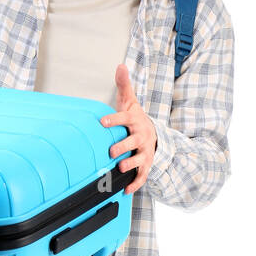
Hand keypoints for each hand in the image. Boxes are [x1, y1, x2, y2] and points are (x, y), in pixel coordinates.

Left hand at [100, 64, 157, 195]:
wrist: (152, 134)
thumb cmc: (135, 119)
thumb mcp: (130, 102)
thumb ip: (124, 85)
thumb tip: (120, 66)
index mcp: (135, 121)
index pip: (124, 119)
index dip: (114, 121)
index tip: (102, 123)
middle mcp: (141, 137)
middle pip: (132, 142)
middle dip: (123, 146)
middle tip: (111, 151)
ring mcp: (144, 152)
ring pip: (138, 160)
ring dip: (130, 164)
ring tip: (120, 168)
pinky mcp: (145, 165)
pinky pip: (142, 176)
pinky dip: (135, 184)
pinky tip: (126, 190)